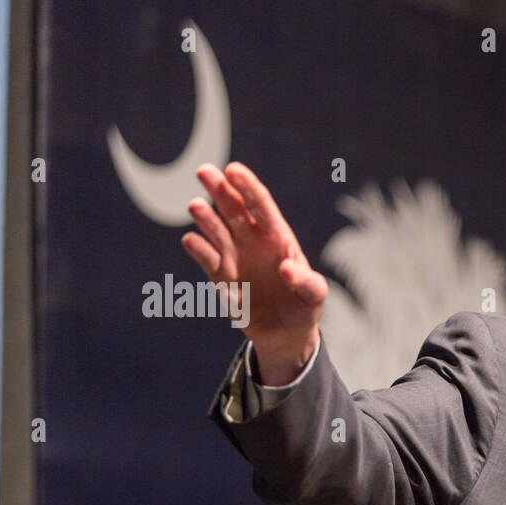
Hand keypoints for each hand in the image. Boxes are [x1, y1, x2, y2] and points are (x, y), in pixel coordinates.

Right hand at [181, 162, 325, 384]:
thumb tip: (286, 268)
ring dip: (206, 218)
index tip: (233, 170)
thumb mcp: (314, 295)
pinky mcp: (222, 278)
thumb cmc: (304, 305)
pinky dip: (199, 250)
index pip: (261, 205)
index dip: (247, 187)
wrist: (287, 333)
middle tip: (205, 171)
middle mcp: (253, 242)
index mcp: (277, 237)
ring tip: (195, 205)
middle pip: (234, 209)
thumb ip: (305, 281)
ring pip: (217, 231)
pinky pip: (208, 260)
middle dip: (220, 189)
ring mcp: (235, 257)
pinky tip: (191, 240)